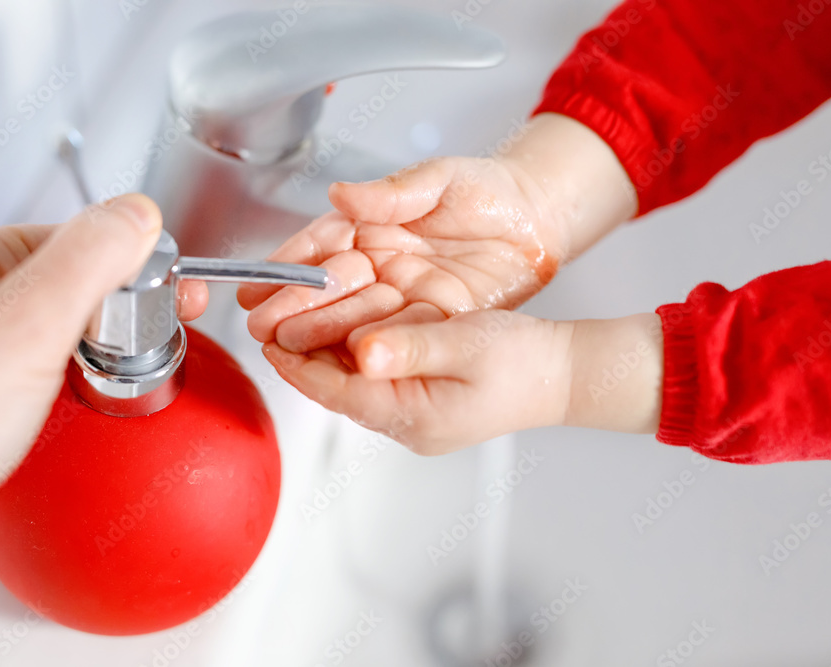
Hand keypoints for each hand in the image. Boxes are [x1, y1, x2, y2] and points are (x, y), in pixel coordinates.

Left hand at [0, 195, 206, 532]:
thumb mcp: (27, 324)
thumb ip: (89, 260)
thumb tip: (138, 213)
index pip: (77, 239)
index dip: (132, 266)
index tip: (172, 297)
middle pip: (73, 287)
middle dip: (119, 315)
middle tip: (142, 343)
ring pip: (61, 335)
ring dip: (98, 357)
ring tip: (107, 382)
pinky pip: (44, 379)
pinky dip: (73, 391)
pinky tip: (78, 412)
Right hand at [237, 114, 636, 353]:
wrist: (538, 219)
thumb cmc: (489, 189)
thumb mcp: (439, 177)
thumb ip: (392, 192)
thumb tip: (341, 195)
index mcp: (373, 225)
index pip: (320, 246)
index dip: (287, 264)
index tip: (257, 281)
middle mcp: (382, 263)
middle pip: (330, 288)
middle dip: (292, 305)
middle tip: (260, 323)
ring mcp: (404, 294)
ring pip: (356, 314)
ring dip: (319, 331)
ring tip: (283, 344)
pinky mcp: (433, 319)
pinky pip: (395, 334)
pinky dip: (367, 346)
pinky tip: (337, 357)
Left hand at [261, 309, 662, 454]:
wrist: (563, 376)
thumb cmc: (524, 362)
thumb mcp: (465, 343)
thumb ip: (411, 347)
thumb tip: (363, 353)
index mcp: (412, 415)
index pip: (335, 391)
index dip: (297, 366)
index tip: (267, 341)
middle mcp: (408, 424)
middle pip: (339, 391)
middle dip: (306, 359)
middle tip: (273, 327)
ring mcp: (417, 418)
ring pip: (356, 386)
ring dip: (329, 357)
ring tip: (300, 325)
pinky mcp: (427, 406)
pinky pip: (379, 383)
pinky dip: (358, 358)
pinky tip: (349, 333)